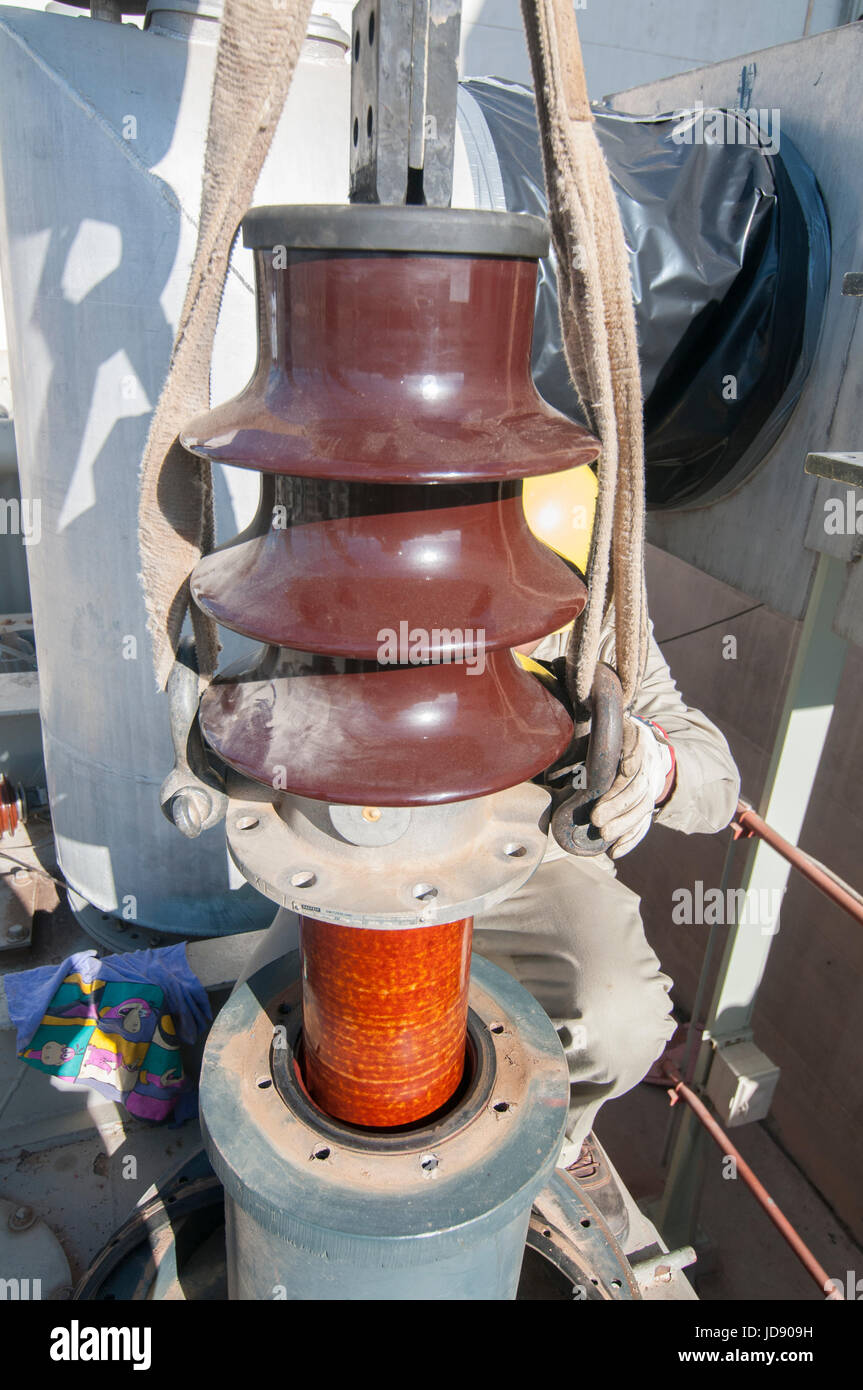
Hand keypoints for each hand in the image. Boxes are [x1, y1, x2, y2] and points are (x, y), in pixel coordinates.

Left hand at [590, 716, 673, 858]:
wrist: (648, 743)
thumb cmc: (615, 735)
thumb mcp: (609, 726)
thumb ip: (592, 734)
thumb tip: (555, 755)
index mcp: (638, 740)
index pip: (637, 756)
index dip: (629, 768)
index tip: (622, 774)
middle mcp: (649, 763)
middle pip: (636, 788)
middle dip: (618, 805)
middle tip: (597, 820)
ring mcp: (652, 784)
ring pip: (641, 808)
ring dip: (623, 824)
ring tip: (604, 835)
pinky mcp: (650, 801)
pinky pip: (644, 822)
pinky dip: (631, 838)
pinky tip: (616, 850)